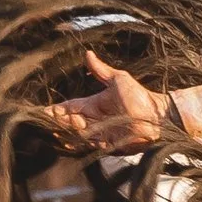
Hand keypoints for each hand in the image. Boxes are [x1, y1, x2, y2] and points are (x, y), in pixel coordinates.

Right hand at [41, 52, 173, 153]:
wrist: (159, 117)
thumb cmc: (141, 97)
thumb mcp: (119, 80)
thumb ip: (101, 71)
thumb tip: (88, 54)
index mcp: (92, 105)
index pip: (67, 108)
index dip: (55, 111)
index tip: (42, 111)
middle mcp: (92, 121)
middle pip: (68, 124)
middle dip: (57, 123)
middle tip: (49, 122)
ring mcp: (99, 134)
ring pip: (75, 136)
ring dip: (65, 134)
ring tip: (55, 131)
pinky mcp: (107, 145)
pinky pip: (89, 147)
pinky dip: (78, 144)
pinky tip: (68, 141)